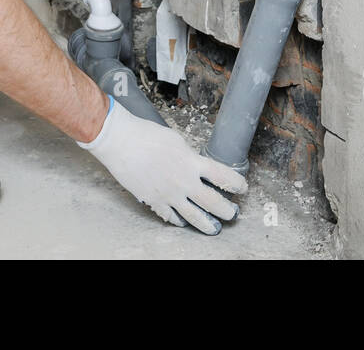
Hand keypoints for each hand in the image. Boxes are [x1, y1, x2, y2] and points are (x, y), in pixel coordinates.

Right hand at [77, 96, 246, 233]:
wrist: (121, 142)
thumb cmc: (146, 135)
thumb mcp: (176, 140)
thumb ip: (188, 156)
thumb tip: (193, 164)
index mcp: (192, 162)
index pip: (224, 176)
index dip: (237, 184)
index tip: (242, 188)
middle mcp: (184, 182)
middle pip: (214, 202)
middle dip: (227, 210)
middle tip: (233, 213)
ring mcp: (169, 194)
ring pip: (194, 217)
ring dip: (207, 224)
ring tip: (215, 228)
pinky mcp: (154, 201)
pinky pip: (170, 217)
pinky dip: (178, 221)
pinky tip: (182, 223)